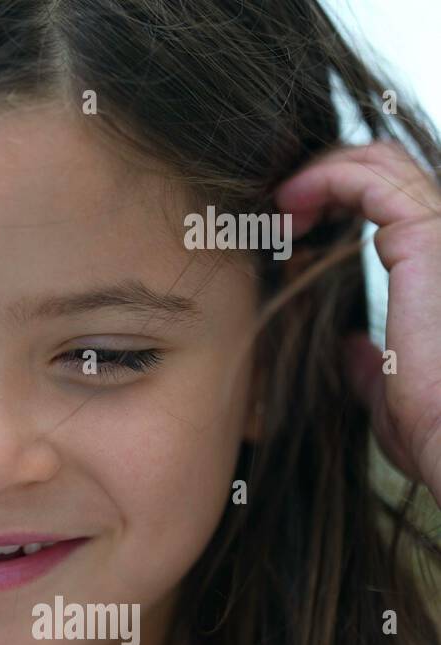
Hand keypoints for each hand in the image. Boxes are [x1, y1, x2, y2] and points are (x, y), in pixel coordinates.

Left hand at [277, 142, 440, 486]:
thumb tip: (350, 349)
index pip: (391, 201)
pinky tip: (288, 207)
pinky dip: (323, 178)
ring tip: (278, 210)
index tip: (287, 232)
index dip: (335, 199)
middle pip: (385, 167)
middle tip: (274, 212)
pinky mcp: (428, 236)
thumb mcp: (389, 392)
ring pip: (379, 160)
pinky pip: (370, 178)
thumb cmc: (434, 430)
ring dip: (316, 173)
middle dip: (321, 175)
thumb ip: (369, 362)